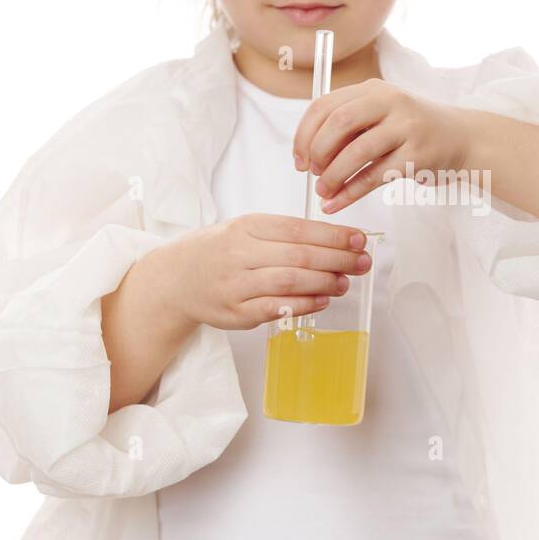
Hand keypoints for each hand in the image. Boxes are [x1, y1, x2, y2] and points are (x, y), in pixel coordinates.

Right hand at [165, 214, 372, 330]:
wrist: (176, 279)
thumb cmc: (221, 251)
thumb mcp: (246, 229)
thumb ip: (285, 235)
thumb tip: (337, 241)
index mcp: (246, 226)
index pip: (298, 229)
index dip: (333, 235)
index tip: (359, 239)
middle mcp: (239, 253)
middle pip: (299, 256)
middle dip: (338, 259)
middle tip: (362, 262)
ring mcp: (235, 284)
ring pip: (289, 282)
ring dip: (324, 282)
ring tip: (345, 282)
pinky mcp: (235, 313)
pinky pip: (275, 309)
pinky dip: (304, 305)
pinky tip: (322, 300)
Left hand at [291, 78, 472, 214]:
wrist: (463, 138)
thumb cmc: (413, 130)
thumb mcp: (382, 114)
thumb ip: (349, 126)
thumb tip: (307, 153)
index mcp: (373, 89)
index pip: (324, 105)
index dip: (304, 134)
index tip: (299, 158)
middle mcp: (390, 102)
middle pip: (338, 122)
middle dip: (317, 152)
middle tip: (312, 172)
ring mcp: (406, 127)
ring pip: (356, 152)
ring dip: (333, 176)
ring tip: (324, 192)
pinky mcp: (417, 155)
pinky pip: (375, 176)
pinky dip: (350, 193)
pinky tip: (337, 204)